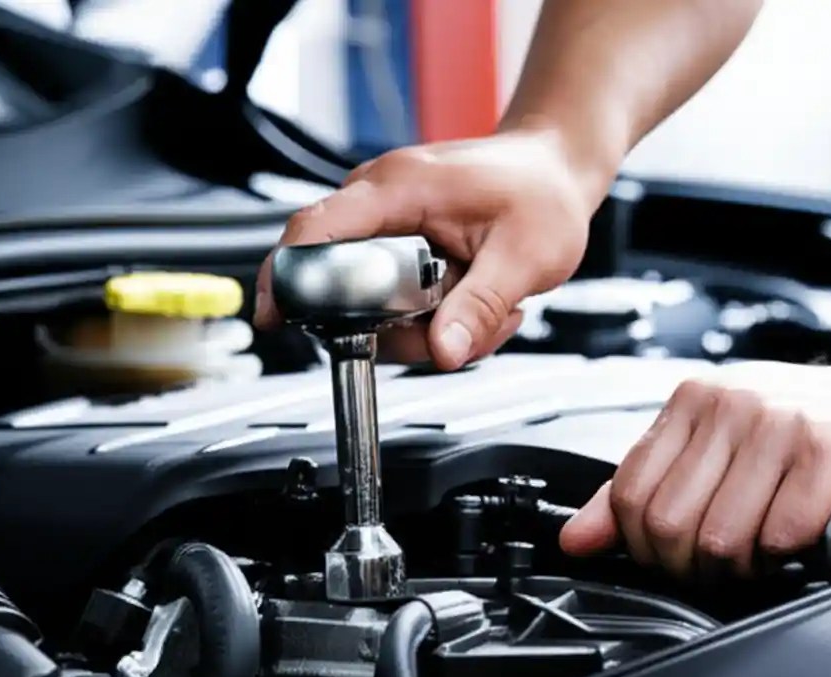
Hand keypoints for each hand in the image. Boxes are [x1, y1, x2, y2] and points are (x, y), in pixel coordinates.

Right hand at [253, 130, 597, 369]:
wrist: (554, 170)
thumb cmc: (540, 192)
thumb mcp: (523, 258)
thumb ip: (478, 308)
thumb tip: (442, 352)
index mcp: (399, 187)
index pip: (315, 230)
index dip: (286, 276)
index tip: (276, 317)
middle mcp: (380, 201)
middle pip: (340, 284)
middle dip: (398, 327)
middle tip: (455, 326)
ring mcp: (385, 225)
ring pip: (371, 307)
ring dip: (425, 329)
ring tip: (480, 307)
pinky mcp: (395, 247)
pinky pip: (390, 303)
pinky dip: (431, 320)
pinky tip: (471, 301)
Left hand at [559, 354, 830, 578]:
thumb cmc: (804, 422)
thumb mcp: (714, 437)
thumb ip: (640, 486)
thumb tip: (574, 539)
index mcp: (692, 399)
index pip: (629, 493)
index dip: (639, 544)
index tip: (665, 557)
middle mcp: (729, 404)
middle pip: (667, 523)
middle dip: (685, 566)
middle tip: (712, 568)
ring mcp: (778, 425)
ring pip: (720, 538)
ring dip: (736, 569)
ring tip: (754, 557)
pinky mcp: (825, 453)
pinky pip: (780, 536)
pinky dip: (782, 558)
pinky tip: (791, 544)